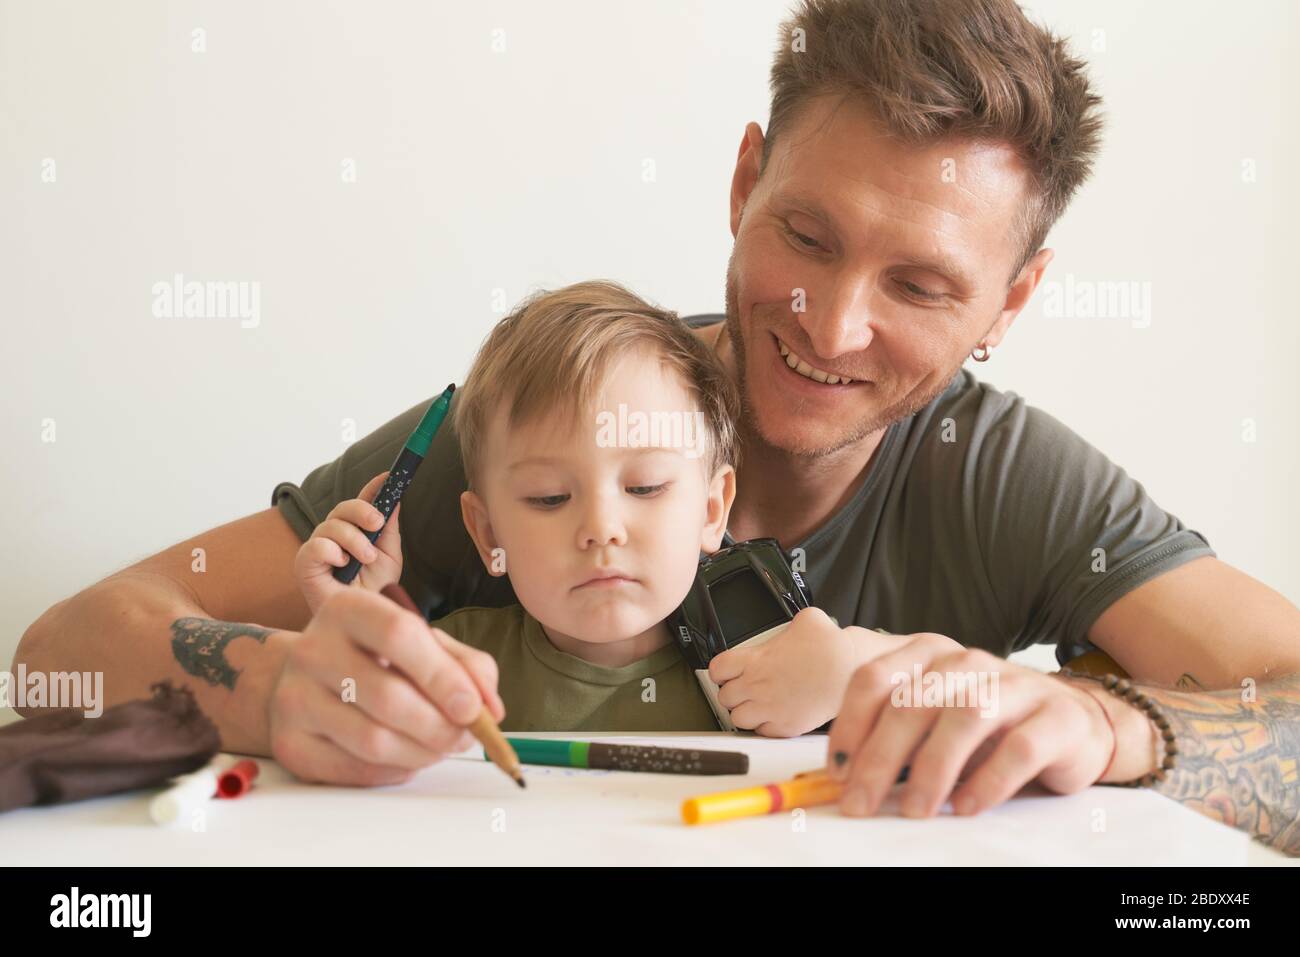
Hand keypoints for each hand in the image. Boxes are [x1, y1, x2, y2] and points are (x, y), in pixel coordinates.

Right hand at [268, 589, 505, 785]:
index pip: (398, 633)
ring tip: (442, 747)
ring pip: (373, 740)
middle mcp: (312, 649)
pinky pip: (355, 769)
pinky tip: (408, 757)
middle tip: (465, 736)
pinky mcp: (288, 742)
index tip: (473, 707)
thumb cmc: (373, 658)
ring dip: (423, 752)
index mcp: (348, 609)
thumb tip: (490, 707)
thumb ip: (464, 665)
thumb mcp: (420, 643)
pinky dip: (396, 770)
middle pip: (388, 696)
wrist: (302, 678)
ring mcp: (293, 697)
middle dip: (440, 726)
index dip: (442, 675)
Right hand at [295, 471, 403, 615]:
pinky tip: (341, 564)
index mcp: (355, 532)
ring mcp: (318, 550)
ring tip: (365, 559)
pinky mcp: (305, 566)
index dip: (373, 487)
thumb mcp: (388, 556)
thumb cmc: (373, 591)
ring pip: (330, 525)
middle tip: (377, 523)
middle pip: (342, 508)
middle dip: (362, 510)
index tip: (389, 476)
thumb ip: (388, 530)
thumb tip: (394, 500)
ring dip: (353, 539)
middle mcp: (334, 537)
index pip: (361, 502)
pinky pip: (314, 546)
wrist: (365, 621)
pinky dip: (331, 551)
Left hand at [709, 607, 898, 736]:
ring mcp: (770, 708)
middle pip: (724, 696)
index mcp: (756, 660)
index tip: (727, 672)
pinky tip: (773, 715)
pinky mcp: (785, 726)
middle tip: (745, 688)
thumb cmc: (833, 647)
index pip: (717, 669)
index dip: (721, 671)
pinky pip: (760, 733)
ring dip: (744, 711)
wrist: (852, 671)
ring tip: (756, 704)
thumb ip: (791, 623)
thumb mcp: (808, 619)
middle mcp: (758, 685)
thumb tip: (794, 625)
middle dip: (733, 692)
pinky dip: (763, 727)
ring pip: (738, 718)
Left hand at [826, 634, 1113, 817]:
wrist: (1075, 721)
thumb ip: (894, 733)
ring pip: (964, 718)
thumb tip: (844, 775)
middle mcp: (968, 662)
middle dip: (880, 758)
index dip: (849, 726)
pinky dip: (988, 781)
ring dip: (932, 769)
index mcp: (930, 655)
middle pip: (912, 703)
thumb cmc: (990, 726)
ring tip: (914, 810)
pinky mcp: (1056, 718)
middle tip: (860, 802)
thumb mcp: (935, 718)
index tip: (837, 772)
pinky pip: (1018, 749)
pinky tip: (967, 807)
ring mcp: (1015, 686)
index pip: (874, 679)